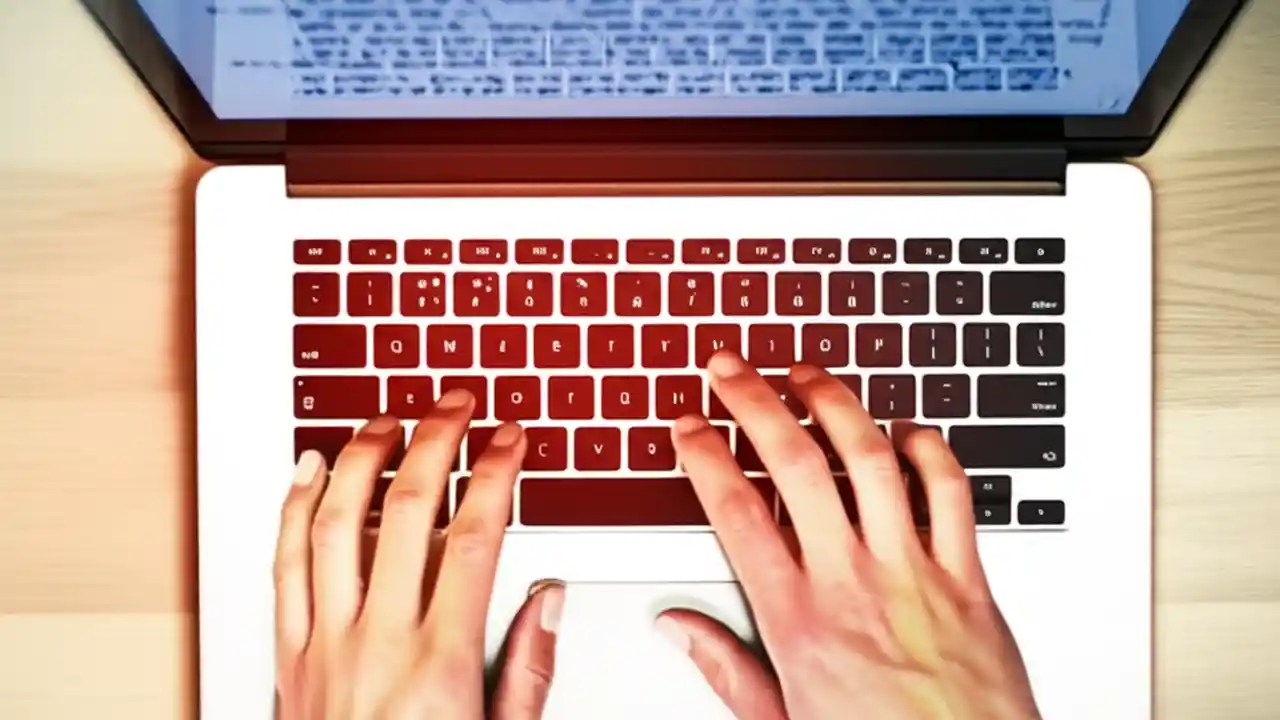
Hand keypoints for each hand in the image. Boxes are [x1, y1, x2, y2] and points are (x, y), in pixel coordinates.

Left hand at [275, 390, 562, 719]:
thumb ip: (528, 669)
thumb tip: (548, 598)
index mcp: (441, 661)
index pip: (475, 537)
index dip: (496, 474)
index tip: (510, 439)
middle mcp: (379, 641)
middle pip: (405, 511)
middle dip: (435, 441)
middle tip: (454, 404)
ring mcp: (325, 644)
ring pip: (336, 524)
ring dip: (362, 459)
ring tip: (386, 420)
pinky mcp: (289, 656)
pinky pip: (284, 565)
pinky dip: (294, 508)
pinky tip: (308, 471)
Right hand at [661, 353, 1040, 719]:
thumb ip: (727, 668)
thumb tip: (679, 627)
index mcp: (798, 620)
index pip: (737, 512)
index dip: (706, 456)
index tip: (690, 426)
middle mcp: (854, 583)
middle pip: (797, 467)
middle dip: (755, 403)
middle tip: (730, 369)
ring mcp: (914, 573)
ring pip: (871, 462)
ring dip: (835, 406)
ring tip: (807, 375)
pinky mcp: (968, 579)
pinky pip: (951, 494)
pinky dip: (928, 450)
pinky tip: (904, 429)